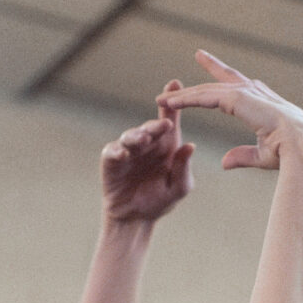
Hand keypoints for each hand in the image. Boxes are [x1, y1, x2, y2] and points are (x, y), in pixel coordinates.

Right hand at [101, 95, 194, 223]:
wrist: (136, 218)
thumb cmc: (160, 200)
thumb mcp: (179, 188)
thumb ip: (183, 169)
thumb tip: (191, 147)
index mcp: (167, 144)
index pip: (169, 119)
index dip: (172, 103)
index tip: (175, 83)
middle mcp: (147, 142)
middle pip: (151, 126)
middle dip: (156, 124)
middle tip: (164, 125)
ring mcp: (128, 149)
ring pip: (131, 135)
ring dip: (137, 135)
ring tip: (144, 139)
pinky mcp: (111, 160)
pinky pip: (113, 151)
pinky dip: (117, 151)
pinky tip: (124, 154)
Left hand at [162, 51, 302, 173]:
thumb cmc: (291, 155)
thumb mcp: (262, 155)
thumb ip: (242, 156)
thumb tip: (224, 162)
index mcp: (263, 104)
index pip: (239, 87)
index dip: (224, 78)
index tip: (214, 68)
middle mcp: (255, 93)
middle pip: (224, 80)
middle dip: (209, 70)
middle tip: (197, 56)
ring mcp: (247, 94)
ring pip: (210, 91)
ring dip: (186, 95)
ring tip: (163, 98)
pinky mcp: (239, 99)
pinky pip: (207, 97)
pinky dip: (188, 100)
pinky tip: (172, 103)